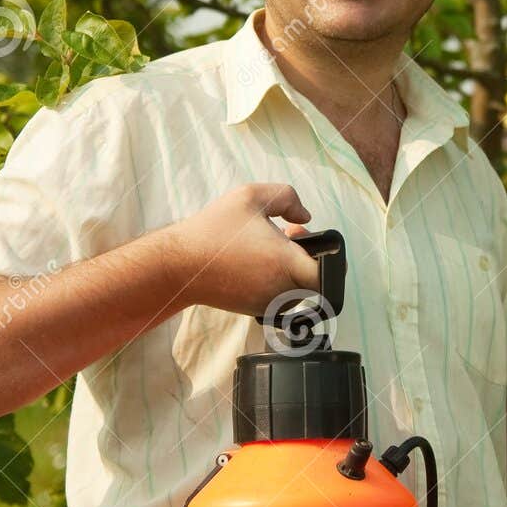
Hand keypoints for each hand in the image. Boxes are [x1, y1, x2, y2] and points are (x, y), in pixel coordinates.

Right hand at [166, 183, 320, 318]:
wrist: (178, 266)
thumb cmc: (213, 230)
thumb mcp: (251, 196)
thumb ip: (287, 198)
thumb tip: (305, 218)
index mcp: (285, 263)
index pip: (328, 275)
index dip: (328, 257)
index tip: (308, 238)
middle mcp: (280, 289)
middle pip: (316, 282)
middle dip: (309, 258)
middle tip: (290, 237)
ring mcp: (268, 303)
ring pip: (299, 291)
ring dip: (292, 269)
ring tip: (270, 246)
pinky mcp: (255, 311)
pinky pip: (280, 297)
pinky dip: (277, 279)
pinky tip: (257, 260)